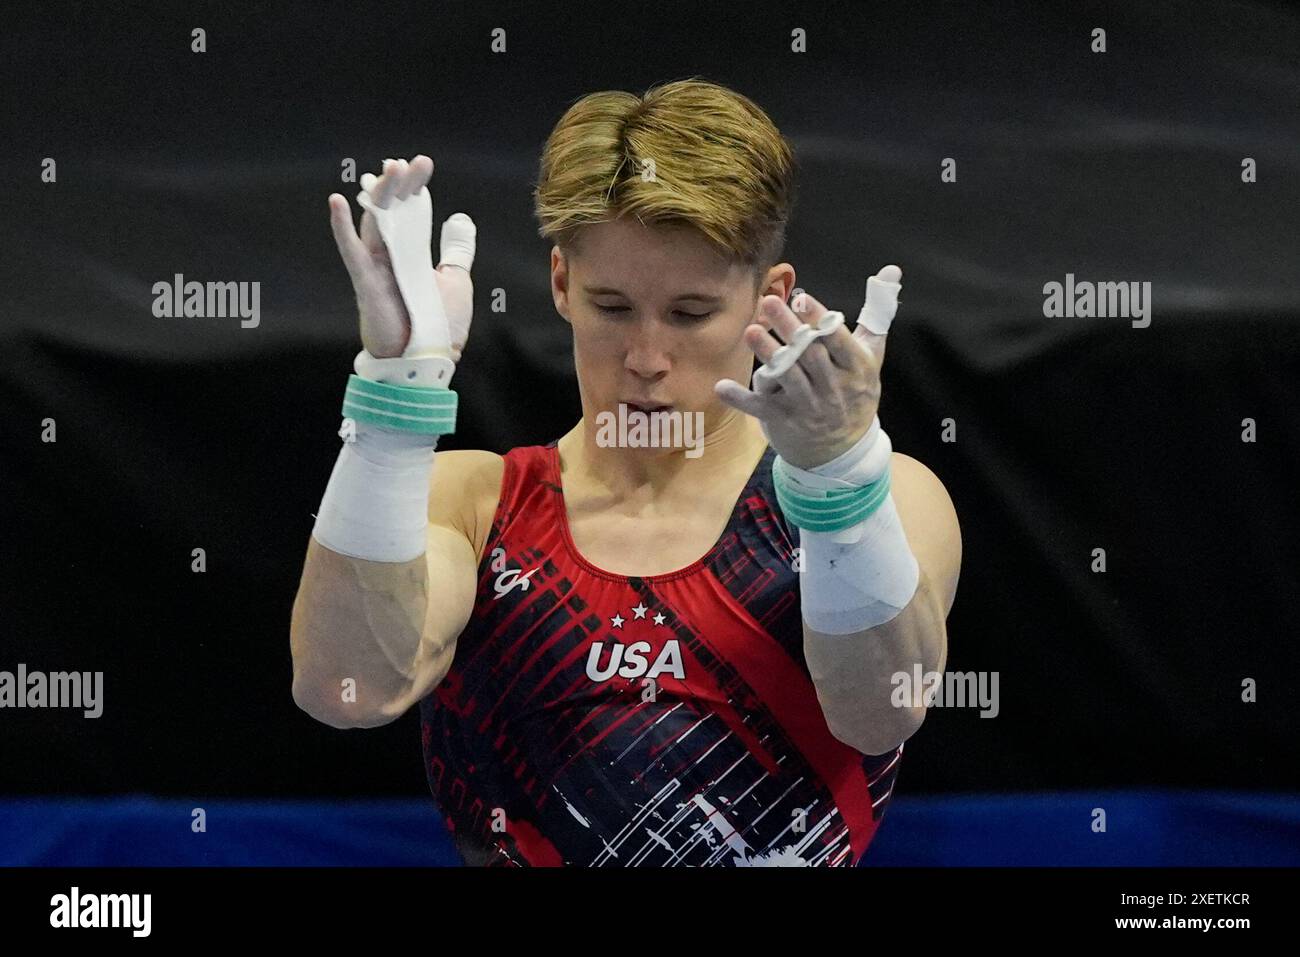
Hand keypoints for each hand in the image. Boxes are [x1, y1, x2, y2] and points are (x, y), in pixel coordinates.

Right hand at [328, 156, 475, 359]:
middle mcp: (392, 256)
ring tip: (388, 170)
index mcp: (413, 254)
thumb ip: (456, 251)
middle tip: (406, 163)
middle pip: (392, 212)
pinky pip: (351, 251)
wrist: (427, 363)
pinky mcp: (366, 283)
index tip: (422, 163)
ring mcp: (377, 268)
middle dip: (399, 186)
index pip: (413, 211)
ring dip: (380, 196)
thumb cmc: (439, 327)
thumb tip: (460, 218)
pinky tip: (337, 201)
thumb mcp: (456, 281)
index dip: (416, 187)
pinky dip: (342, 227)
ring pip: (373, 224)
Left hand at [715, 270, 898, 469]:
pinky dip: (742, 400)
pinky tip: (722, 386)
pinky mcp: (785, 421)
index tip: (801, 298)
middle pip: (810, 355)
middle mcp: (834, 388)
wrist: (844, 450)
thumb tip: (890, 268)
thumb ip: (877, 314)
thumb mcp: (871, 355)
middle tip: (768, 302)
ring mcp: (809, 407)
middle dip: (789, 328)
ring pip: (788, 378)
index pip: (838, 340)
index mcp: (857, 367)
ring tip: (751, 330)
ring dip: (768, 354)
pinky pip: (762, 409)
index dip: (819, 319)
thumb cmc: (855, 391)